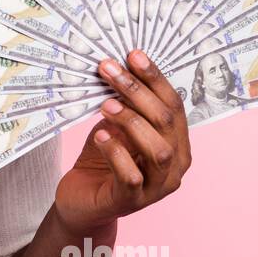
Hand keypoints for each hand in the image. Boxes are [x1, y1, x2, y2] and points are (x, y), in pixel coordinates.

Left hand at [53, 49, 191, 234]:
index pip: (173, 105)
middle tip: (110, 71)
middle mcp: (174, 166)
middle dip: (138, 92)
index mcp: (177, 144)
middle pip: (166, 123)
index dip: (155, 78)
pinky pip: (131, 176)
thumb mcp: (116, 127)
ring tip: (105, 105)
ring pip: (158, 151)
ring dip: (132, 122)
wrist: (80, 202)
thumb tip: (118, 66)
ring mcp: (156, 188)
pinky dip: (116, 153)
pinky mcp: (131, 202)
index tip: (133, 54)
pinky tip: (100, 136)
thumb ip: (124, 104)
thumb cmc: (102, 160)